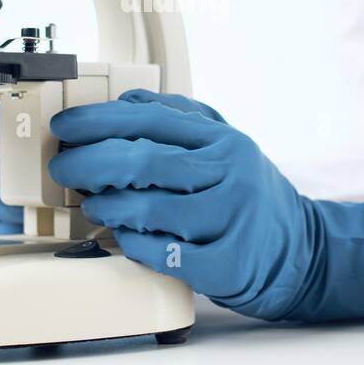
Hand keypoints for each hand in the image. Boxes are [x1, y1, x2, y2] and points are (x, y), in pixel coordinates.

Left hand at [48, 90, 363, 322]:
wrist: (301, 253)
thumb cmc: (249, 197)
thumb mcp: (224, 146)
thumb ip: (178, 120)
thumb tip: (124, 100)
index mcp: (223, 139)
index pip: (150, 119)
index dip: (98, 121)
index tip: (64, 127)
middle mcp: (229, 173)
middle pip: (143, 160)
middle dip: (89, 162)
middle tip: (62, 168)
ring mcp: (228, 219)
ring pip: (149, 207)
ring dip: (106, 205)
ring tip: (92, 204)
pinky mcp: (225, 264)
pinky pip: (163, 252)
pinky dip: (133, 244)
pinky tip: (122, 238)